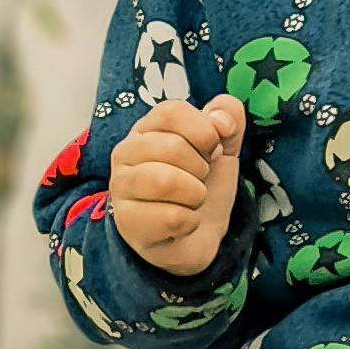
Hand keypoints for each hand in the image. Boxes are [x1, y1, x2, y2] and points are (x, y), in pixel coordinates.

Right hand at [107, 94, 246, 273]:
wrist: (195, 236)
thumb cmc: (200, 185)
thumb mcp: (223, 147)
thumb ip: (228, 119)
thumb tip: (223, 119)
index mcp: (148, 128)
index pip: (172, 111)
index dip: (204, 131)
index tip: (212, 150)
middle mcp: (125, 152)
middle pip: (173, 147)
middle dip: (202, 169)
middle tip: (198, 180)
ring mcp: (121, 187)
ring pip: (166, 181)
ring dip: (195, 195)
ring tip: (191, 200)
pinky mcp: (127, 221)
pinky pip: (171, 217)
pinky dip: (190, 222)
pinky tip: (183, 223)